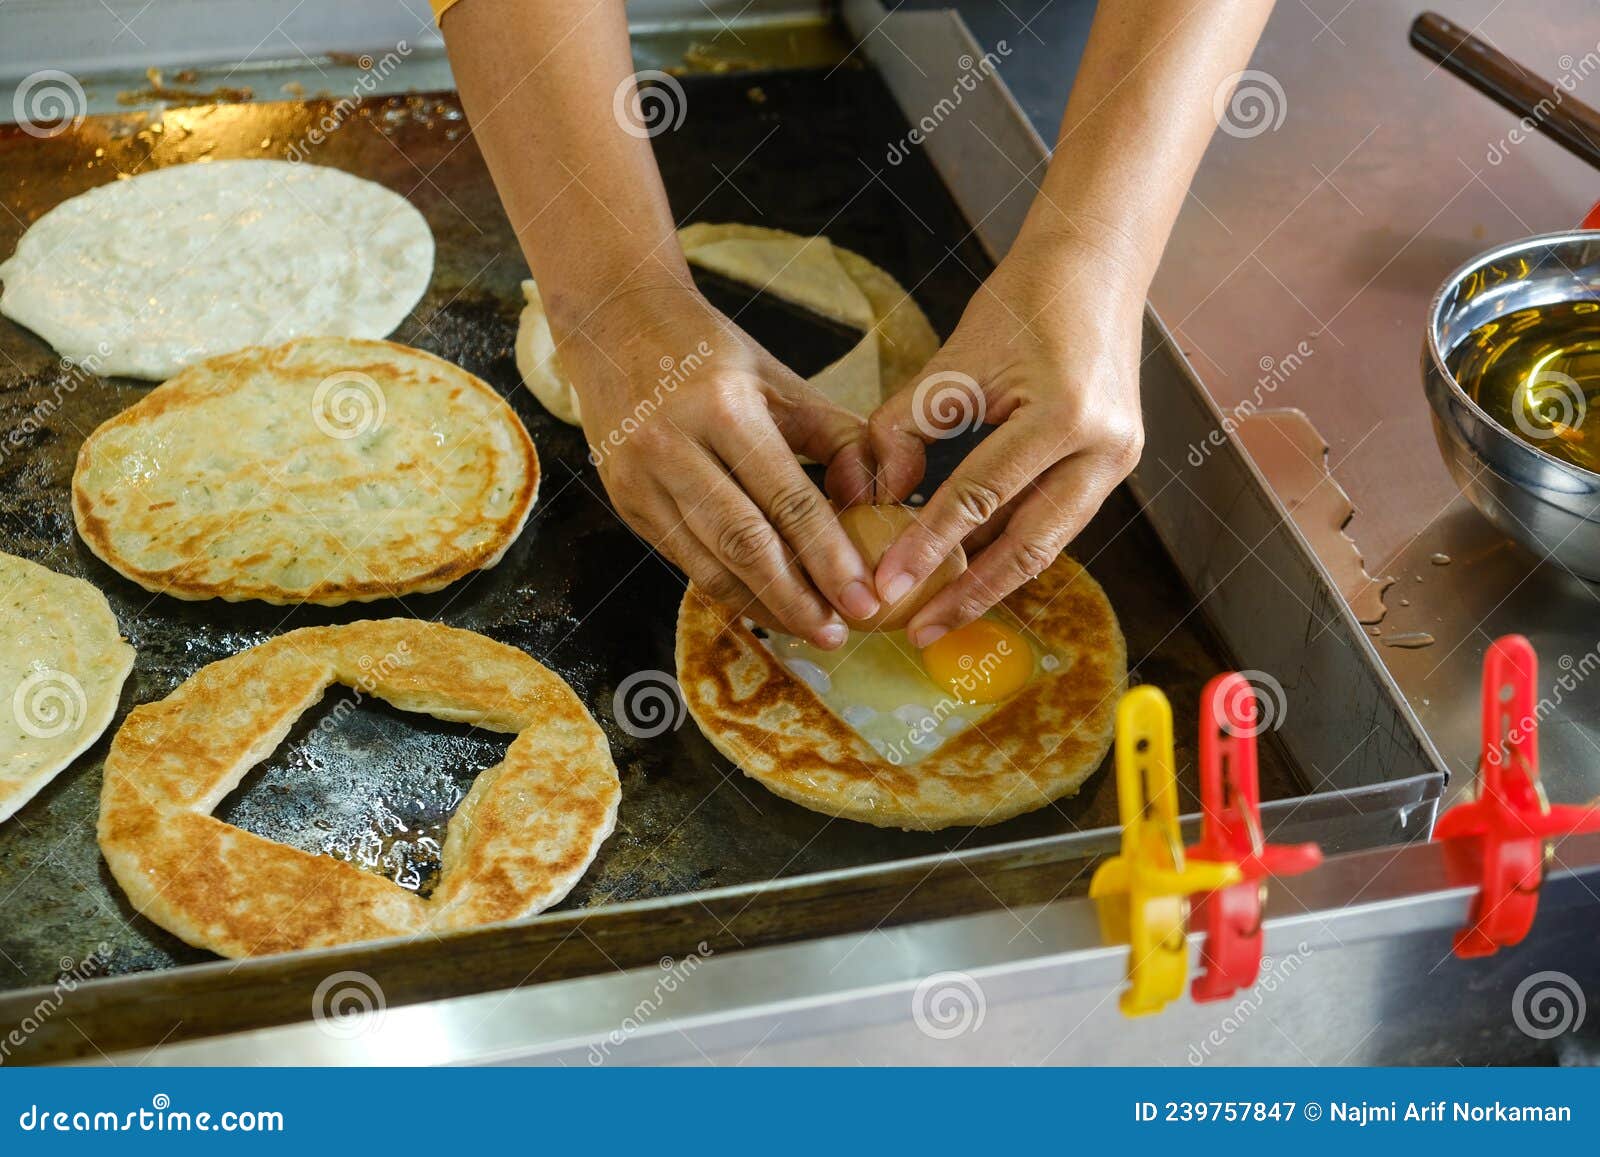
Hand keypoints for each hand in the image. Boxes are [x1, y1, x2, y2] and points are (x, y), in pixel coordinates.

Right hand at [557, 282, 880, 647]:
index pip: (786, 498)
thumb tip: (880, 500)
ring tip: (809, 629)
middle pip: (743, 544)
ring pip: (708, 564)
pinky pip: (684, 559)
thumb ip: (837, 436)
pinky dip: (728, 588)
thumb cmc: (709, 351)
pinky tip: (764, 605)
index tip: (863, 598)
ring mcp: (639, 479)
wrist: (611, 322)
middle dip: (796, 598)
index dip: (828, 556)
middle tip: (839, 632)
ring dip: (763, 605)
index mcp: (722, 406)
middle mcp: (672, 446)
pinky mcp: (624, 502)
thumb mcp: (780, 378)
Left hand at [865, 245, 1145, 647]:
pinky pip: (1056, 519)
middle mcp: (1104, 446)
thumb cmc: (1022, 303)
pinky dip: (1012, 545)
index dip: (928, 546)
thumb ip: (906, 429)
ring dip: (993, 579)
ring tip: (940, 613)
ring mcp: (1119, 460)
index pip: (980, 496)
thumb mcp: (952, 361)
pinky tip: (971, 568)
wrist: (1095, 268)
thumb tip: (875, 499)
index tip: (886, 586)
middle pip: (1030, 544)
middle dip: (971, 594)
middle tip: (919, 631)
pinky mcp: (1115, 465)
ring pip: (1048, 541)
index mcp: (1064, 413)